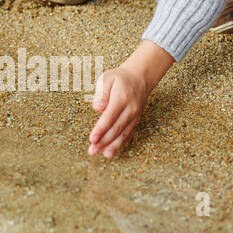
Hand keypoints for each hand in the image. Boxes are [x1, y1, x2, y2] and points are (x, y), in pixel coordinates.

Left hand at [88, 40, 173, 157]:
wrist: (140, 77)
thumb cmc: (119, 78)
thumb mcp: (107, 78)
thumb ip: (101, 92)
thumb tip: (97, 108)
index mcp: (122, 99)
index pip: (109, 117)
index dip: (100, 130)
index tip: (92, 139)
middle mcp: (130, 110)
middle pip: (116, 129)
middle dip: (104, 141)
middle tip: (92, 151)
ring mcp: (135, 116)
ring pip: (123, 134)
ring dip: (113, 146)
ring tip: (103, 155)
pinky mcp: (136, 120)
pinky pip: (128, 134)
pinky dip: (121, 143)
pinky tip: (112, 151)